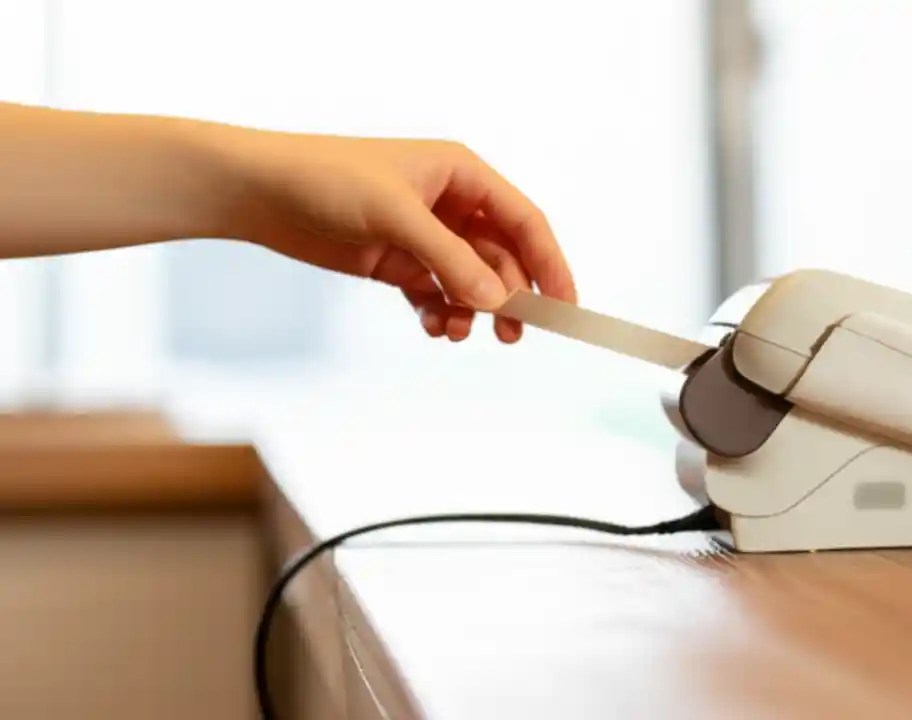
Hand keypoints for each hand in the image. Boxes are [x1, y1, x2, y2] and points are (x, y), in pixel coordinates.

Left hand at [216, 129, 575, 342]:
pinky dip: (441, 313)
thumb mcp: (397, 217)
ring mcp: (425, 235)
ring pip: (470, 281)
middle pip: (502, 257)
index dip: (550, 263)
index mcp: (463, 174)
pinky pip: (437, 294)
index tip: (565, 306)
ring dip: (472, 310)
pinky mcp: (398, 261)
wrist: (259, 192)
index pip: (524, 221)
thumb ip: (451, 261)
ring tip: (457, 331)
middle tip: (512, 335)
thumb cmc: (326, 179)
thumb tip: (497, 302)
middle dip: (508, 296)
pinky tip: (433, 327)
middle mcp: (451, 203)